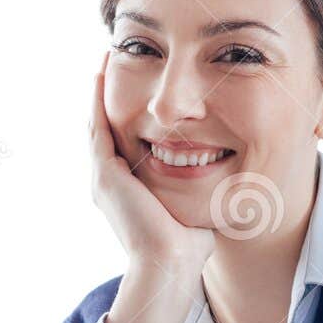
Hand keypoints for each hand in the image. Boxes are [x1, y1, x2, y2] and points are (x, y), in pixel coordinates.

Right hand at [90, 53, 212, 322]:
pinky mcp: (106, 174)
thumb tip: (224, 168)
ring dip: (101, 88)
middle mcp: (108, 180)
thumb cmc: (189, 245)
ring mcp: (103, 177)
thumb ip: (200, 184)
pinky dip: (98, 98)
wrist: (171, 266)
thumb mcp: (193, 204)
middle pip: (108, 125)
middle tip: (120, 57)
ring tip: (109, 55)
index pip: (124, 140)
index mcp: (127, 188)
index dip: (130, 111)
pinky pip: (98, 126)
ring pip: (98, 121)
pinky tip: (102, 73)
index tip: (141, 84)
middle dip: (113, 92)